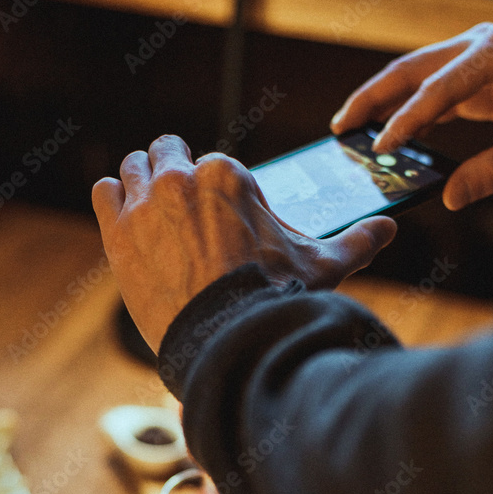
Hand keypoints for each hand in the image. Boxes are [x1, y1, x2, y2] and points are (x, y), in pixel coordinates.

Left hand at [92, 136, 395, 352]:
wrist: (228, 340)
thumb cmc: (275, 299)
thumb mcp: (321, 265)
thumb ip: (356, 240)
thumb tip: (389, 228)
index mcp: (230, 174)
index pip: (212, 163)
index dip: (214, 189)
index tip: (219, 218)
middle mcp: (184, 178)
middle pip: (168, 153)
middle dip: (174, 174)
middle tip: (184, 209)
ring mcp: (147, 203)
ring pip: (134, 168)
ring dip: (141, 183)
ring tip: (153, 214)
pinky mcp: (118, 232)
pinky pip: (103, 192)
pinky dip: (112, 201)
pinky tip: (126, 220)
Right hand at [331, 23, 492, 209]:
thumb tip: (450, 197)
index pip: (440, 87)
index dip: (407, 118)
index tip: (381, 147)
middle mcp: (477, 43)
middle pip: (410, 69)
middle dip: (372, 98)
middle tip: (340, 128)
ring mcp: (468, 54)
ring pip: (411, 75)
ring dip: (379, 101)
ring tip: (347, 129)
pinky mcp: (465, 72)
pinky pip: (424, 89)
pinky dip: (401, 109)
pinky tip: (380, 132)